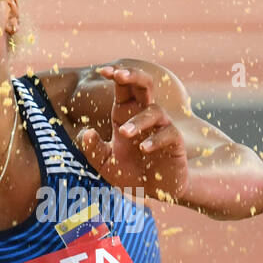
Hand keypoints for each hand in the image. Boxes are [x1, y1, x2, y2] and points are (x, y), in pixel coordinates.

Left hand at [77, 62, 189, 201]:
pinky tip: (145, 149)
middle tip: (119, 75)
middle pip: (145, 84)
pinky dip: (156, 139)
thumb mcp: (104, 164)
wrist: (154, 192)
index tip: (102, 70)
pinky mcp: (175, 142)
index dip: (116, 75)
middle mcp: (145, 116)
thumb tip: (87, 132)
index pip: (123, 87)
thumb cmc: (129, 173)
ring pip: (154, 111)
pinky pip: (169, 133)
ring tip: (124, 134)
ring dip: (138, 120)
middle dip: (133, 75)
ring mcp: (161, 127)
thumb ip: (92, 149)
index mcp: (126, 115)